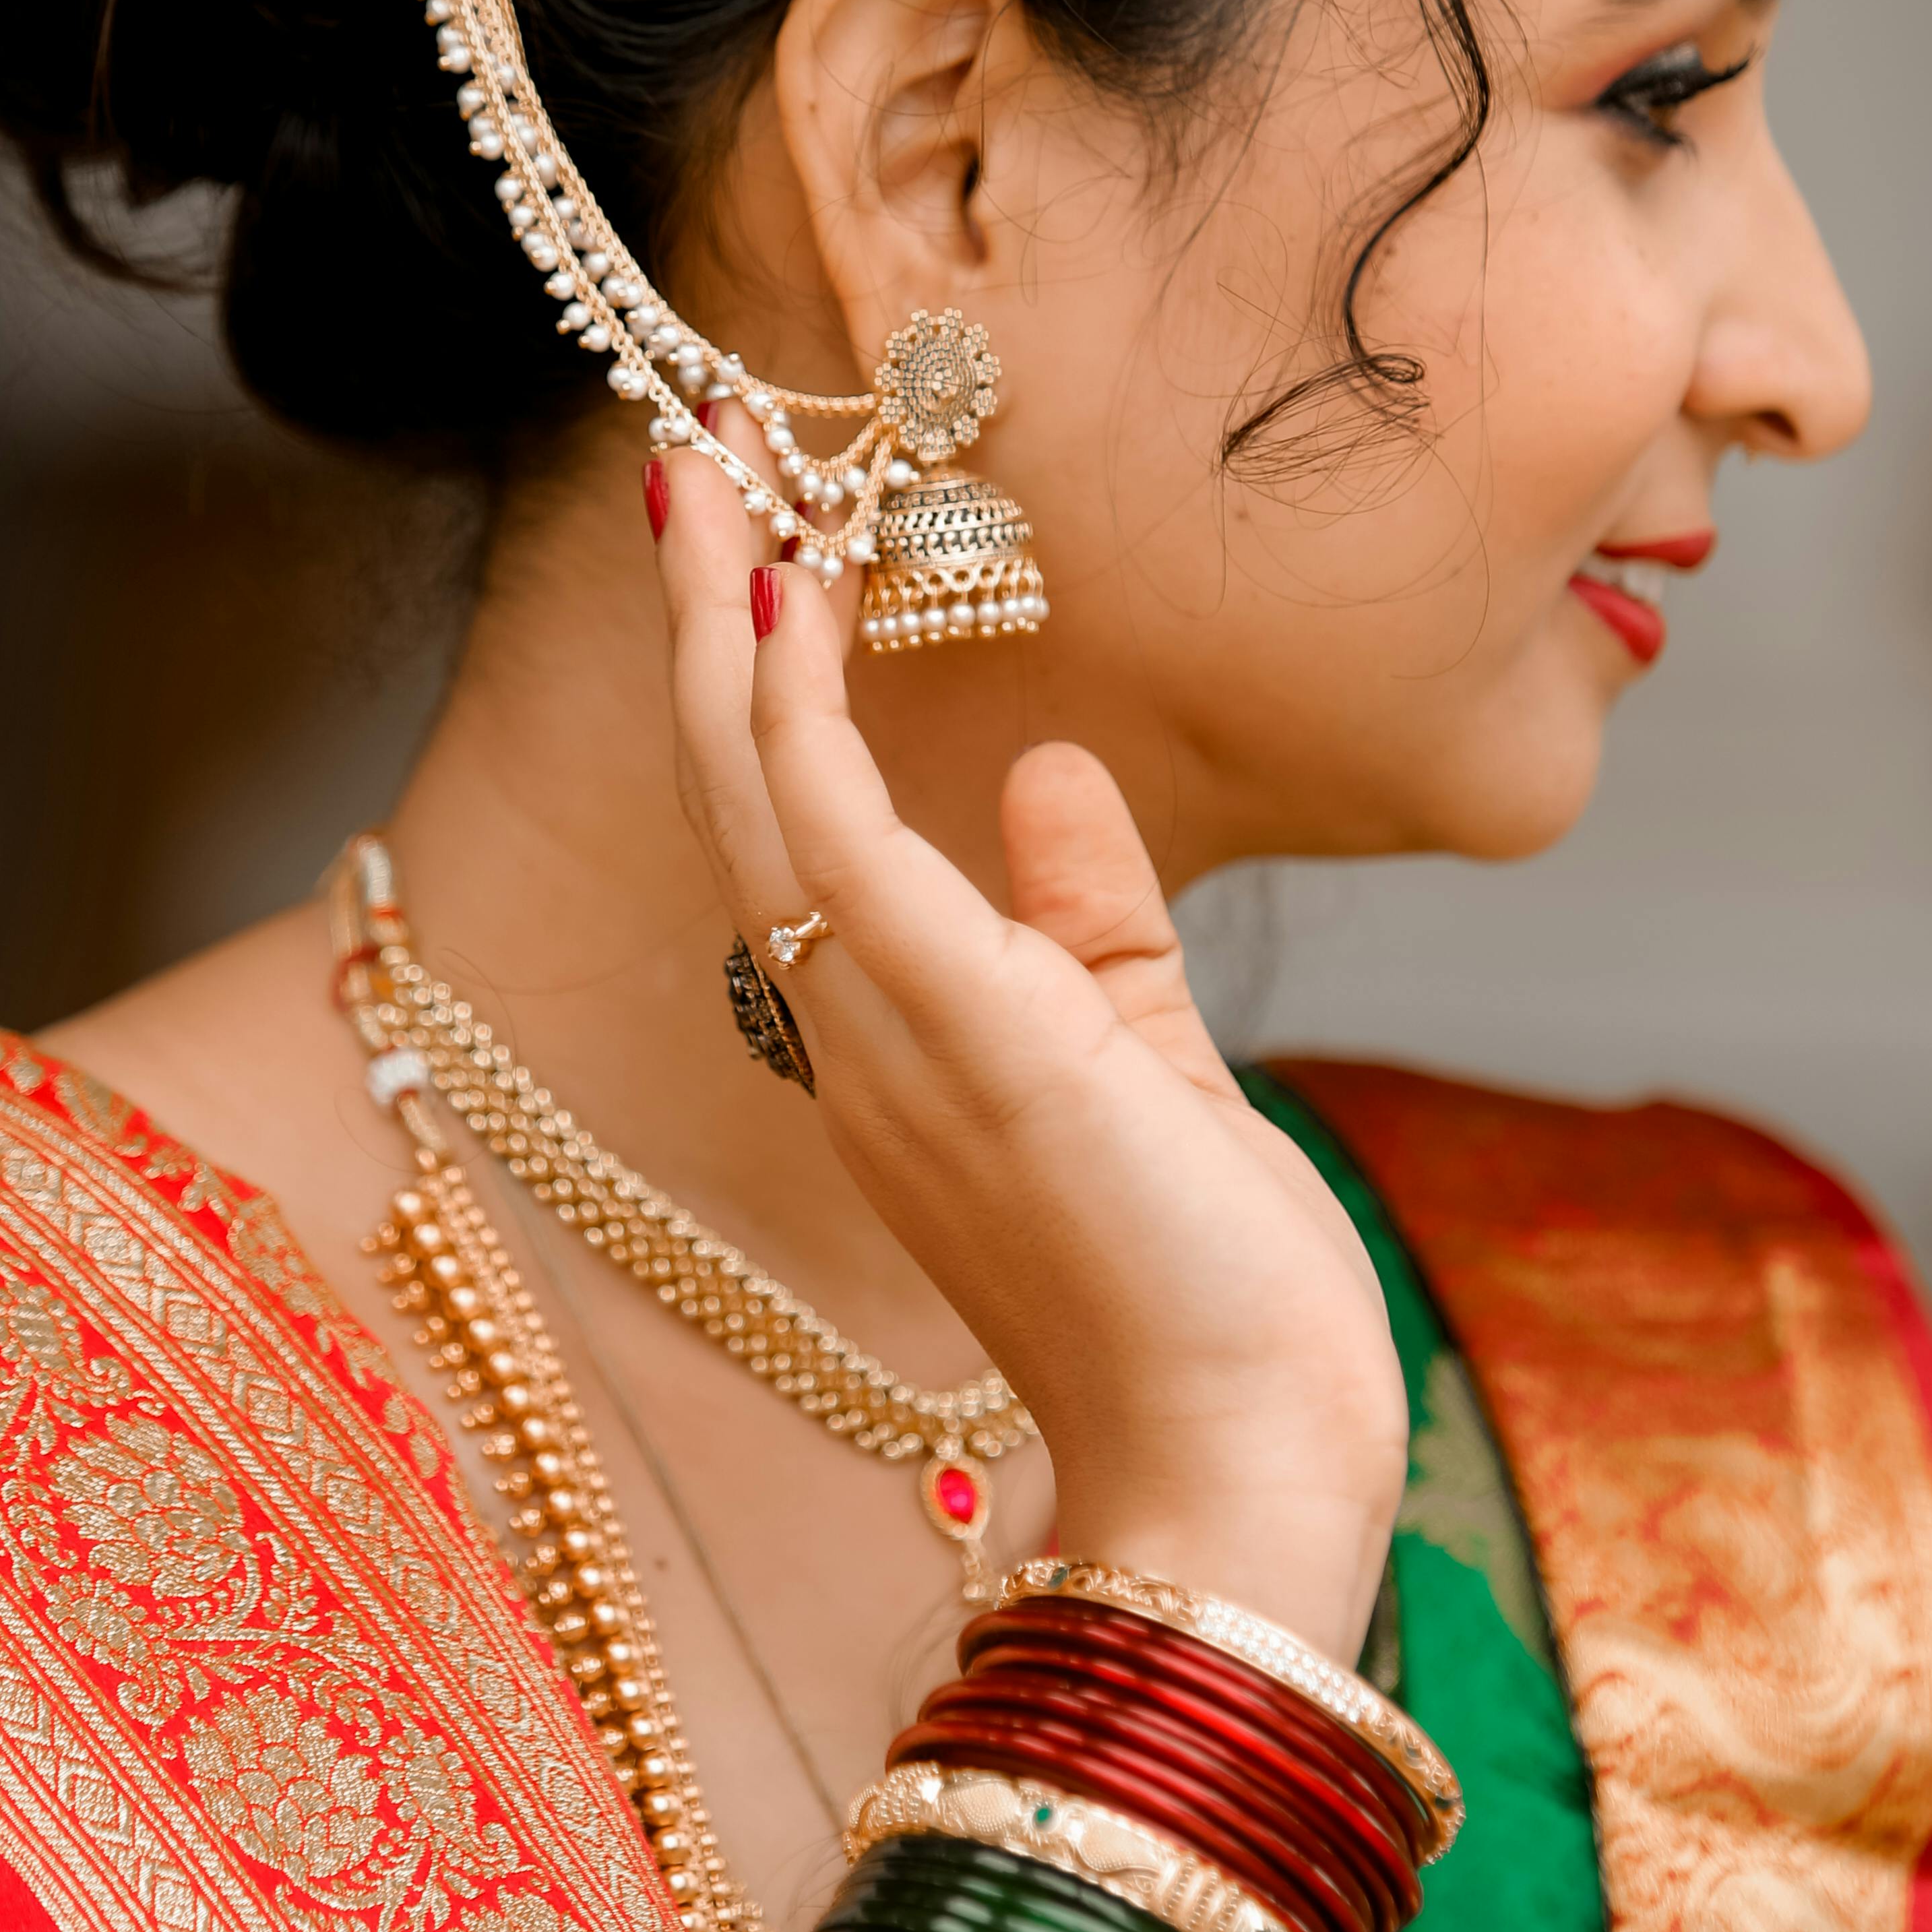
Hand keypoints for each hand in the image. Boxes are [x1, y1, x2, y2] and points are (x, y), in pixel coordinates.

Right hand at [656, 443, 1407, 1661]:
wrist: (1241, 1469)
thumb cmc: (1207, 1301)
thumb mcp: (1146, 1062)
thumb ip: (1092, 922)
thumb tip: (1050, 772)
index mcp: (897, 1050)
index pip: (791, 836)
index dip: (756, 692)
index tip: (756, 556)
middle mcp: (855, 1039)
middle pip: (736, 793)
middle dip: (710, 623)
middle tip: (690, 462)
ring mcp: (891, 1039)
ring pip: (754, 794)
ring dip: (727, 626)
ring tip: (712, 477)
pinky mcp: (960, 1030)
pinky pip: (837, 842)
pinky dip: (799, 716)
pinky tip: (793, 600)